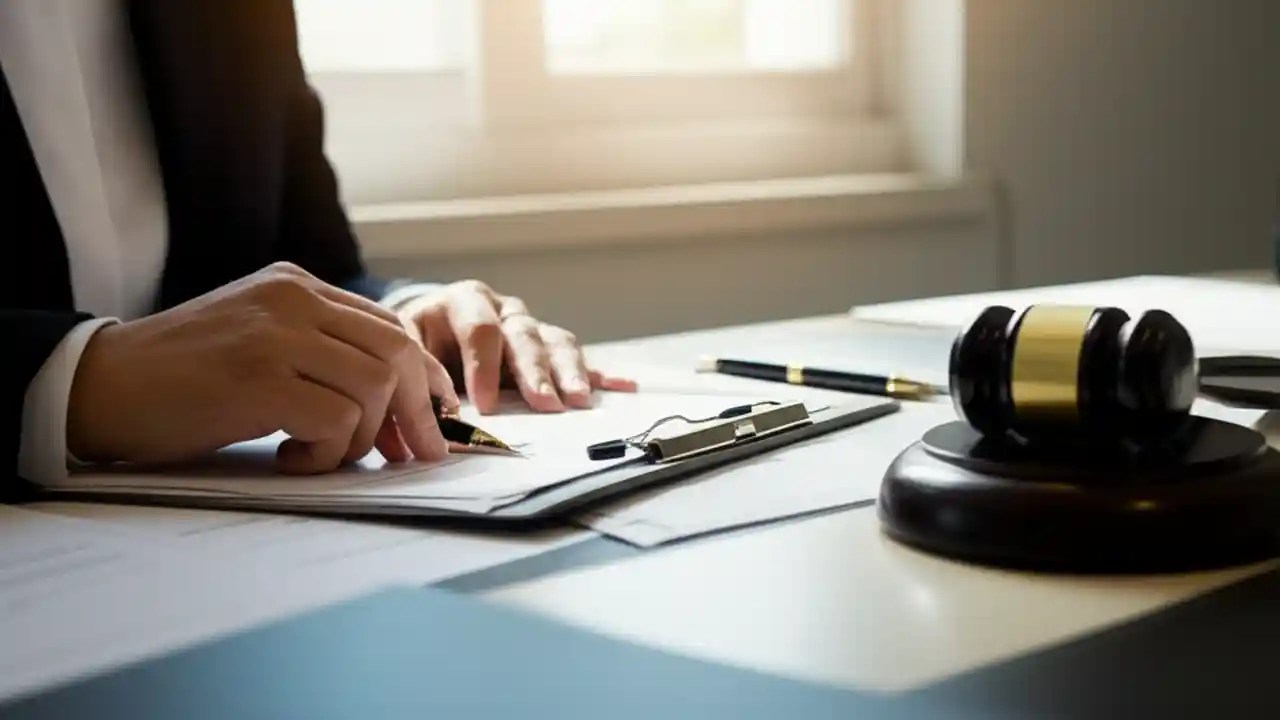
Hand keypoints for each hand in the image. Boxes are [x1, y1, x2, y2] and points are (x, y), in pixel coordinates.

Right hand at [67, 263, 457, 473]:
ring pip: (374, 388)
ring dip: (362, 439)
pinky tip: (292, 459)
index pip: (389, 327)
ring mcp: (275, 336)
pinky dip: (328, 454)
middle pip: (396, 354)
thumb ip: (319, 354)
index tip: (434, 417)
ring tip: (322, 455)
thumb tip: (396, 409)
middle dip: (416, 412)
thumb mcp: (258, 341)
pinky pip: (338, 421)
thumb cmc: (181, 378)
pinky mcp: (257, 380)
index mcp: (296, 286)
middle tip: (412, 454)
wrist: (100, 385)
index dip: (422, 378)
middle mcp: (292, 301)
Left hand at [394, 280, 635, 413]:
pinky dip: (602, 373)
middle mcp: (502, 309)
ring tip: (580, 401)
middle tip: (545, 403)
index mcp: (463, 302)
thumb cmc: (415, 343)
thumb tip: (429, 412)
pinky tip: (624, 386)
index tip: (484, 404)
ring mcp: (530, 326)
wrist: (427, 329)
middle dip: (536, 371)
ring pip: (556, 342)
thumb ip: (412, 375)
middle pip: (524, 335)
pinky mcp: (548, 347)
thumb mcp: (401, 348)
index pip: (480, 329)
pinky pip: (578, 357)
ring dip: (570, 372)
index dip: (483, 367)